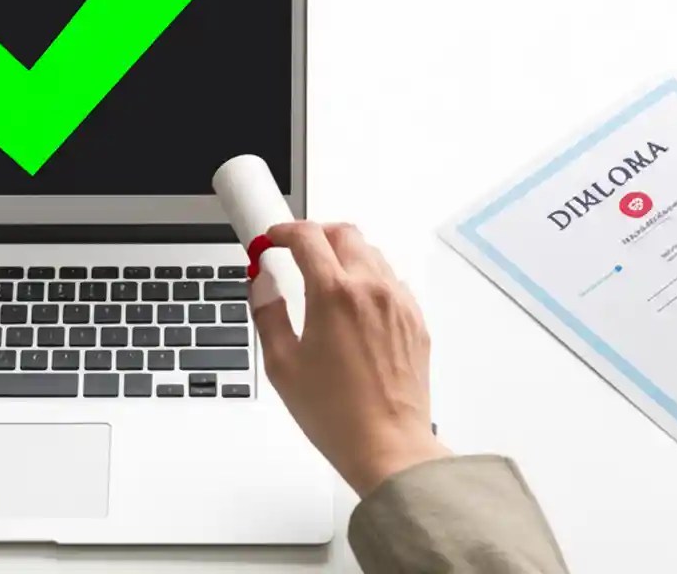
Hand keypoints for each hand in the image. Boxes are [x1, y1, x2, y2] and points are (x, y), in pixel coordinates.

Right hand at [253, 222, 452, 496]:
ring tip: (324, 279)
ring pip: (371, 254)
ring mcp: (398, 303)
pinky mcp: (415, 321)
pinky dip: (369, 280)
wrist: (387, 446)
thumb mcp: (282, 364)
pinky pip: (391, 282)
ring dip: (344, 255)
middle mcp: (371, 289)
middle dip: (316, 234)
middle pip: (344, 233)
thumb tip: (261, 284)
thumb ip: (268, 313)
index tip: (273, 240)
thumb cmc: (336, 413)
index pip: (307, 236)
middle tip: (297, 251)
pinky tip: (354, 307)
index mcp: (334, 294)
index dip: (284, 231)